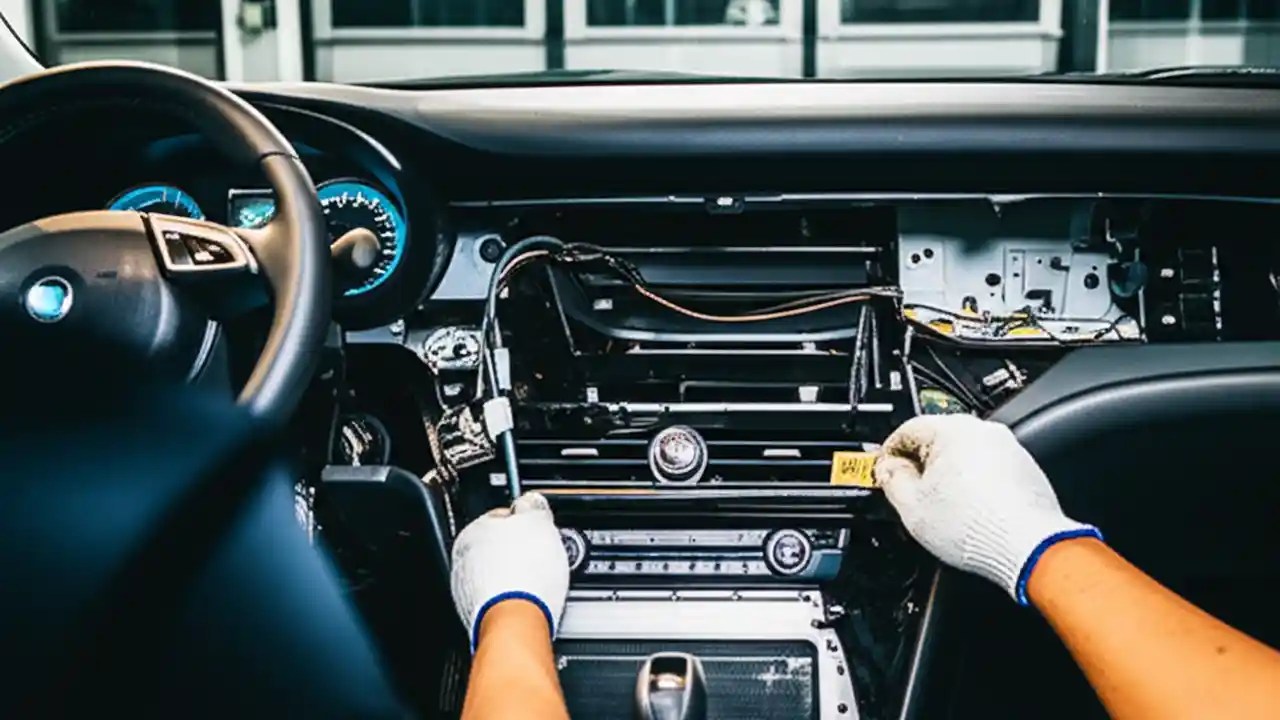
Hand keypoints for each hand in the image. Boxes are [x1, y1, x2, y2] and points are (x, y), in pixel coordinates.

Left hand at [451, 492, 568, 649]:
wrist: (518, 622)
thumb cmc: (525, 573)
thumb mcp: (539, 522)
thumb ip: (533, 507)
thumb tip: (532, 501)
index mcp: (473, 530)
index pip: (501, 516)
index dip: (526, 520)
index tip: (540, 528)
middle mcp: (463, 560)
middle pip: (498, 547)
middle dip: (519, 551)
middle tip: (543, 556)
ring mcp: (468, 591)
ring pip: (498, 575)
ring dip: (516, 576)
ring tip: (539, 582)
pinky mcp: (479, 615)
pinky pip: (500, 598)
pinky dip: (513, 598)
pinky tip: (530, 600)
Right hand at [874, 415, 1099, 603]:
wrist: (1029, 548)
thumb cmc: (977, 529)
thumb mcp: (912, 507)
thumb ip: (891, 478)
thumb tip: (888, 469)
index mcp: (951, 429)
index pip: (906, 430)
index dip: (889, 454)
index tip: (885, 473)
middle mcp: (983, 431)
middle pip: (937, 440)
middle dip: (921, 465)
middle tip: (912, 494)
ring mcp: (1008, 448)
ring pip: (964, 455)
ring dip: (949, 476)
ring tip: (944, 509)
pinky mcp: (1026, 468)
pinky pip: (989, 469)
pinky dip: (976, 485)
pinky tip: (971, 512)